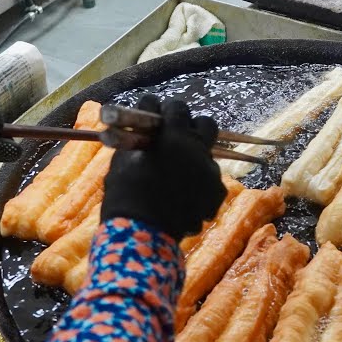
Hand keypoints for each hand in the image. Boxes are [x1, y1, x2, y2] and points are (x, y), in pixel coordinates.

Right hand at [102, 95, 226, 240]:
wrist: (141, 233)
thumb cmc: (126, 191)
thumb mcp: (124, 157)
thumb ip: (139, 135)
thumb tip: (143, 120)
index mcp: (176, 136)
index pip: (178, 107)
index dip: (167, 110)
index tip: (159, 116)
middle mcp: (200, 150)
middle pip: (206, 125)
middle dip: (192, 127)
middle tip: (175, 138)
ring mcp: (212, 173)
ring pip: (207, 157)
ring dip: (193, 160)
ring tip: (173, 177)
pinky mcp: (217, 195)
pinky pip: (210, 182)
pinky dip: (198, 186)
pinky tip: (182, 197)